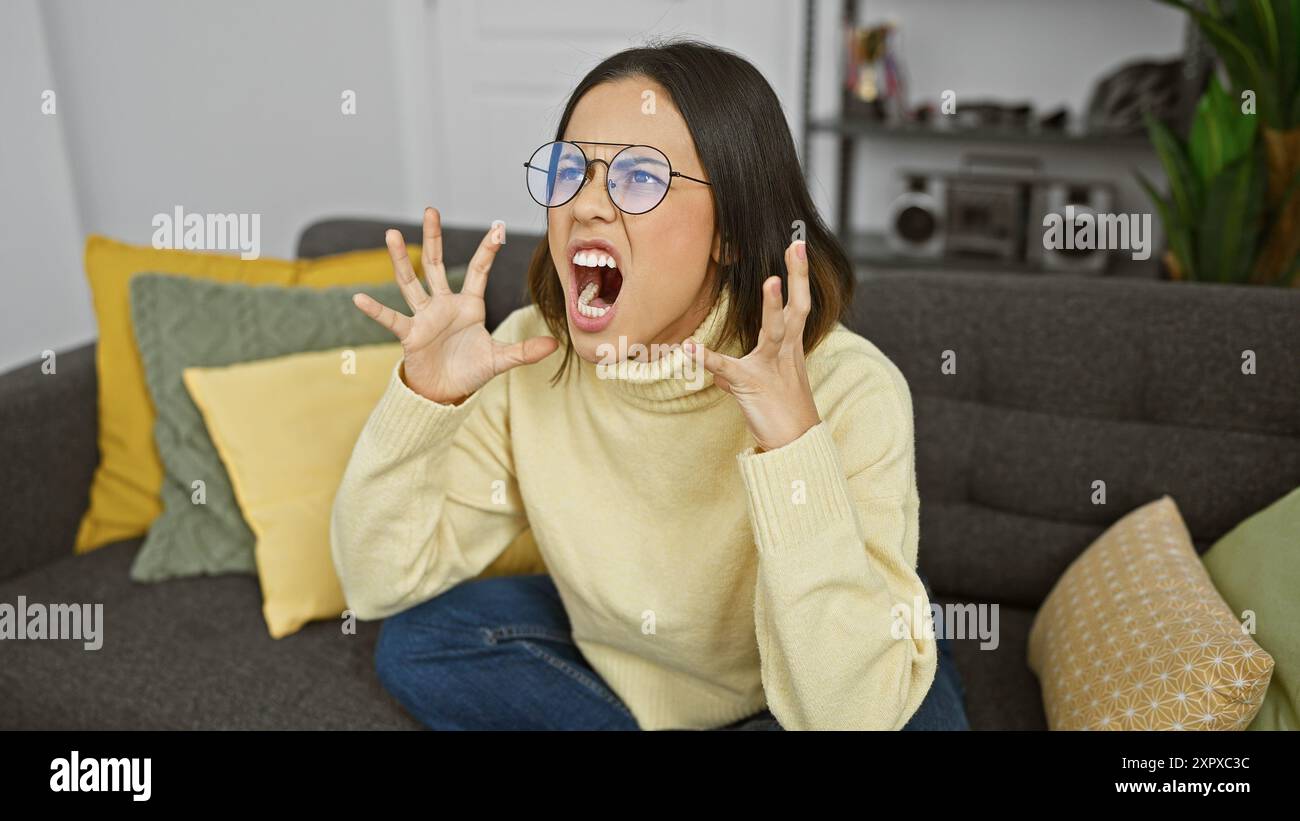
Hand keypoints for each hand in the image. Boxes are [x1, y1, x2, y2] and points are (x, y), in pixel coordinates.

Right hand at [352, 207, 557, 404]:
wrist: (444, 393)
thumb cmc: (469, 371)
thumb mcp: (500, 360)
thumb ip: (524, 351)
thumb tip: (554, 344)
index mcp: (469, 306)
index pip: (478, 271)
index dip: (487, 251)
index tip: (497, 228)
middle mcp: (444, 305)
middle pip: (436, 264)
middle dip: (434, 238)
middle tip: (430, 210)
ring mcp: (424, 317)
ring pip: (411, 282)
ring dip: (400, 260)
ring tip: (391, 234)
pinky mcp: (410, 334)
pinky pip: (391, 319)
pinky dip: (375, 310)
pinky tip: (358, 298)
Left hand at [685, 240, 820, 451]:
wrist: (794, 446)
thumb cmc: (780, 415)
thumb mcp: (756, 388)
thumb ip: (735, 374)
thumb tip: (716, 373)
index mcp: (789, 348)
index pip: (798, 305)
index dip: (799, 275)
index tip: (798, 245)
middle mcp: (785, 352)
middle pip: (797, 309)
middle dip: (799, 277)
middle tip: (797, 246)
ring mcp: (769, 367)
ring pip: (774, 332)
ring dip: (772, 307)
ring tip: (770, 281)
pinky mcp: (749, 385)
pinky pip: (726, 369)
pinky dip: (707, 359)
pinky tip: (689, 349)